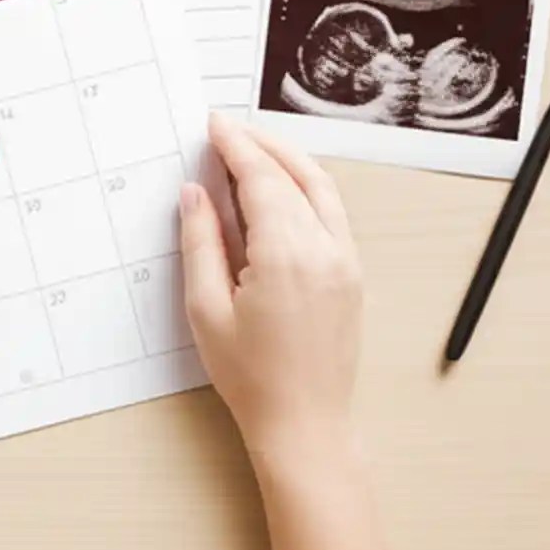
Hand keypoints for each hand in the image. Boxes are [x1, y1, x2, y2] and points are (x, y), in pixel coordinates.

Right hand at [180, 114, 362, 455]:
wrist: (305, 423)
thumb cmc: (252, 377)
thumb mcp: (206, 309)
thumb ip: (200, 243)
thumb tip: (196, 194)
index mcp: (286, 254)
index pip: (261, 178)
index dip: (234, 146)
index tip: (214, 125)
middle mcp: (325, 249)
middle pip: (295, 172)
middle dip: (260, 144)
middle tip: (227, 129)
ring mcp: (346, 260)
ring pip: (321, 187)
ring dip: (287, 160)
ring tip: (252, 150)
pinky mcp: (353, 273)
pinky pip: (332, 212)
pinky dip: (307, 186)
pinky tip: (281, 189)